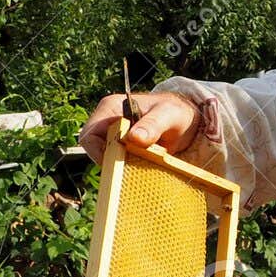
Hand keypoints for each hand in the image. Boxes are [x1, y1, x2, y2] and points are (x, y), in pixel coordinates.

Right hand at [79, 91, 199, 163]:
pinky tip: (142, 167)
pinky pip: (116, 162)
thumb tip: (134, 138)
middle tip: (133, 167)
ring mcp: (112, 136)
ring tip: (142, 164)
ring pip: (104, 158)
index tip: (118, 163)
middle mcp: (107, 121)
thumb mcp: (169, 115)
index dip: (98, 151)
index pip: (90, 134)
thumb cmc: (175, 111)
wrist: (186, 121)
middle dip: (110, 161)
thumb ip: (153, 124)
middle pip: (93, 148)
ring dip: (120, 166)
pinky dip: (126, 168)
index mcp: (111, 107)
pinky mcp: (121, 149)